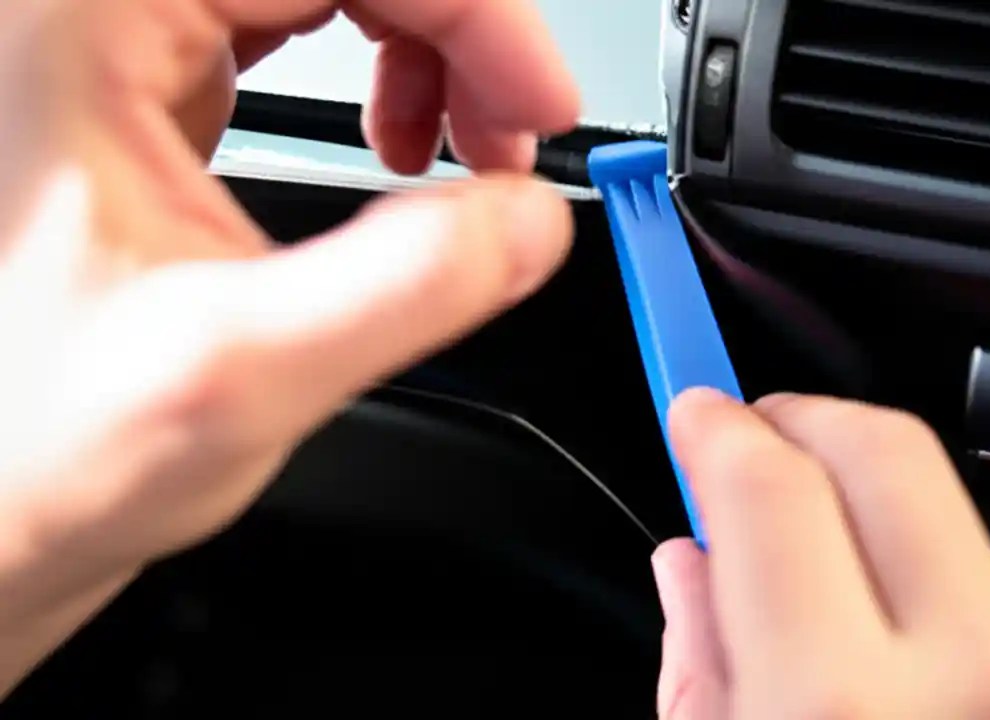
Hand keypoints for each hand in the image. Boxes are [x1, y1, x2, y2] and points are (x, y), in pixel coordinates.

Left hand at [0, 0, 576, 692]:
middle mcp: (87, 12)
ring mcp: (114, 41)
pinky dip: (375, 68)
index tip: (536, 106)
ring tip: (455, 150)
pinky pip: (289, 21)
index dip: (470, 14)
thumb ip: (402, 288)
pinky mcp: (141, 82)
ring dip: (422, 45)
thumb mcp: (233, 374)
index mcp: (83, 22)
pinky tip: (394, 144)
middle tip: (510, 137)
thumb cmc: (28, 447)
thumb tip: (528, 219)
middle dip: (455, 33)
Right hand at [652, 390, 989, 718]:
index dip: (715, 424)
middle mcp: (972, 676)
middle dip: (801, 416)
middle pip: (886, 447)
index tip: (694, 407)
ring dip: (865, 502)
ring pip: (953, 516)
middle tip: (752, 443)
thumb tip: (687, 568)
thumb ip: (699, 676)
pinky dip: (929, 575)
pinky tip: (888, 626)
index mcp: (838, 706)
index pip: (771, 486)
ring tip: (813, 556)